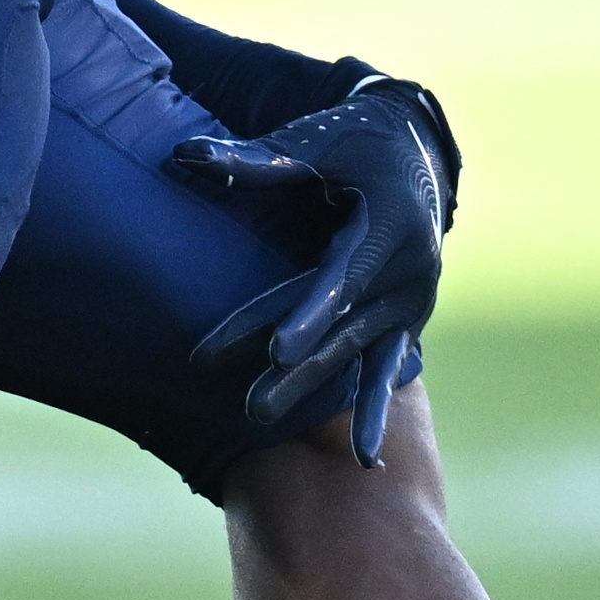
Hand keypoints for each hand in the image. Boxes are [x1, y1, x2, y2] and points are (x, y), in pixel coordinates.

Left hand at [170, 83, 452, 465]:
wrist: (416, 150)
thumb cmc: (355, 139)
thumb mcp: (315, 143)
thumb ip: (256, 161)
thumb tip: (184, 154)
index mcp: (391, 225)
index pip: (343, 278)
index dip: (309, 313)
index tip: (278, 349)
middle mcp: (410, 270)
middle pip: (341, 325)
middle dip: (295, 367)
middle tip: (251, 407)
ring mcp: (412, 300)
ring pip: (353, 351)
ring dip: (311, 389)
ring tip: (260, 420)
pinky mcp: (405, 318)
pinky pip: (386, 367)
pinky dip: (375, 410)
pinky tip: (366, 460)